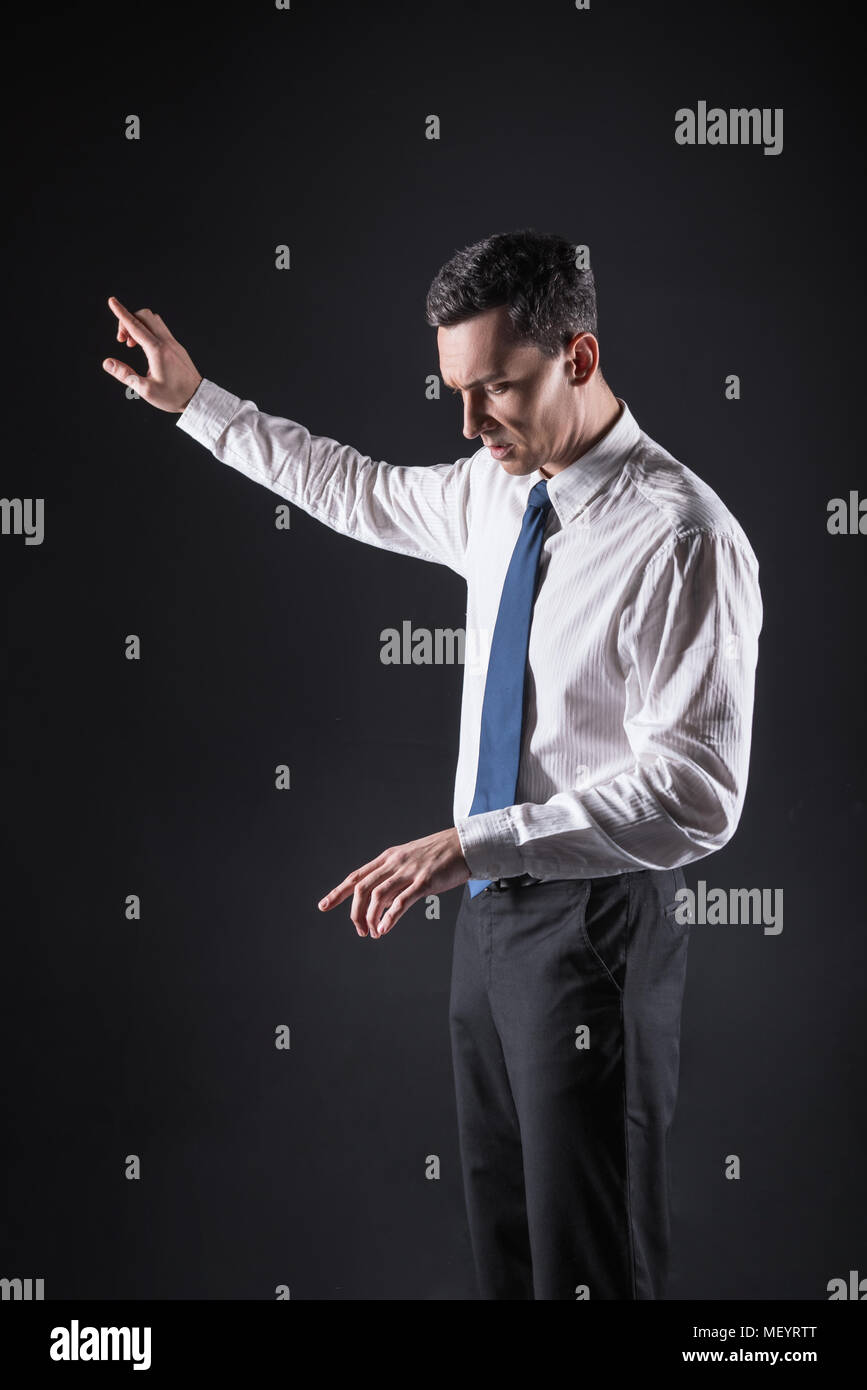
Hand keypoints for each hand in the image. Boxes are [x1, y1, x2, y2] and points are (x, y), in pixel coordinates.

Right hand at [102, 296, 202, 412]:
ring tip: (132, 344)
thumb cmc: (173, 397)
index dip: (121, 313)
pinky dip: (148, 330)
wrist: (197, 398)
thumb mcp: (146, 389)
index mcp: (157, 350)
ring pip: (154, 320)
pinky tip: (144, 347)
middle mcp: (166, 342)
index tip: (112, 301)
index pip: (135, 325)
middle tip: (122, 340)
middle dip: (129, 321)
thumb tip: (107, 362)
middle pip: (145, 316)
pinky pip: (160, 329)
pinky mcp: (177, 347)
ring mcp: (174, 343)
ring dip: (139, 325)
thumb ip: (125, 374)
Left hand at [318, 827, 469, 938]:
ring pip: (378, 896)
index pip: (356, 876)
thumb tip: (381, 904)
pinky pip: (401, 901)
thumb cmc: (439, 855)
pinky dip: (390, 917)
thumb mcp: (409, 861)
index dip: (338, 892)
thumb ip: (393, 879)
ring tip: (373, 933)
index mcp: (388, 858)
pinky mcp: (425, 881)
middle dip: (355, 912)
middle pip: (362, 888)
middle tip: (358, 930)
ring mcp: (408, 871)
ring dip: (371, 918)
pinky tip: (384, 929)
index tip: (324, 905)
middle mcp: (394, 863)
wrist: (464, 844)